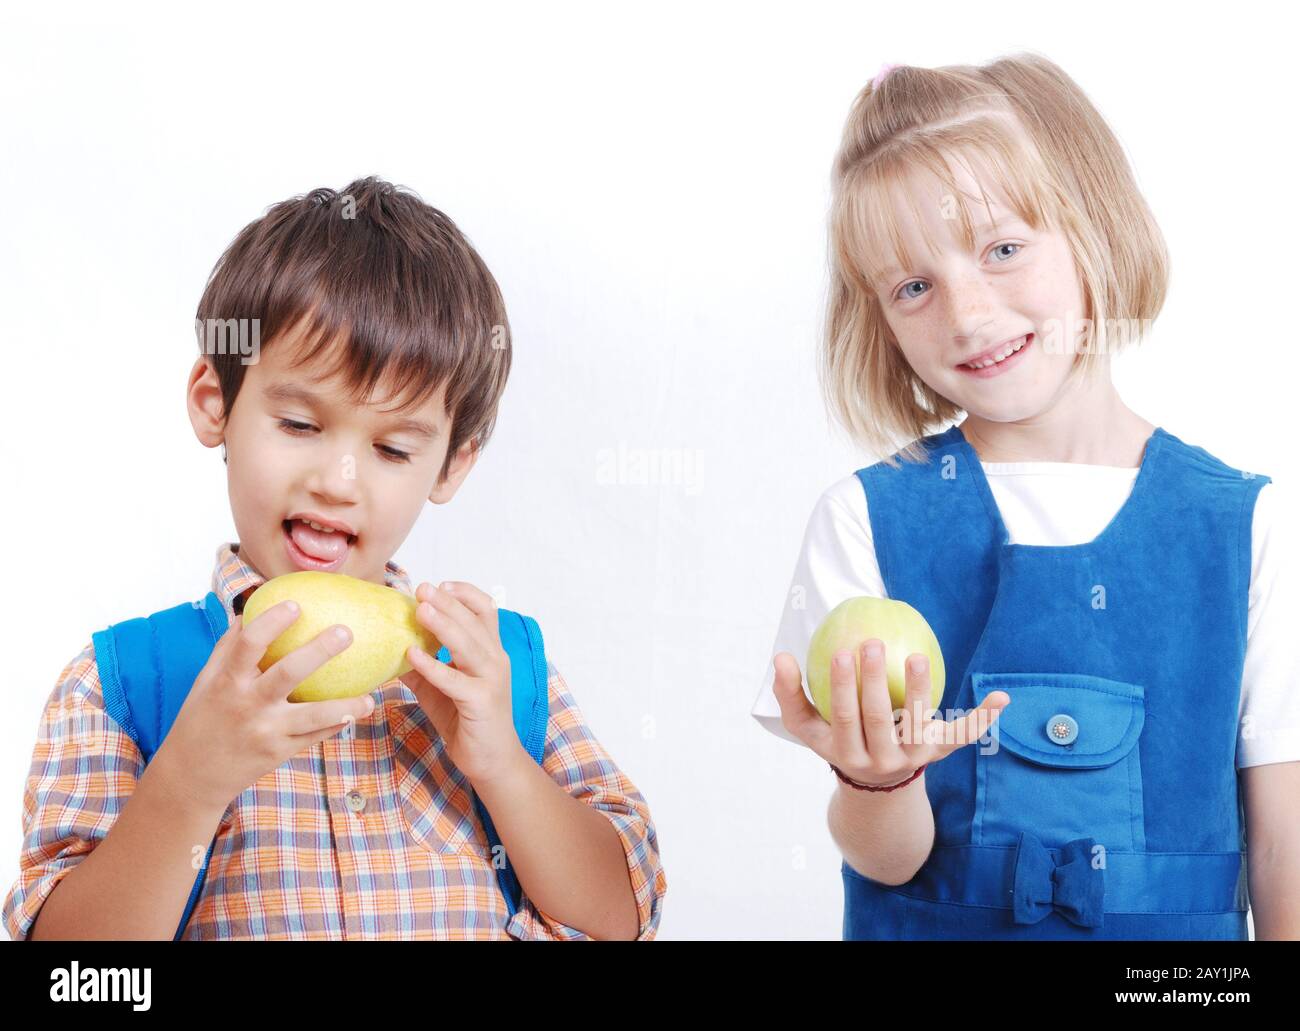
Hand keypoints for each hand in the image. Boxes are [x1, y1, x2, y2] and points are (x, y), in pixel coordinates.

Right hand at [153, 600, 374, 812]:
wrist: (192, 777)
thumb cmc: (201, 719)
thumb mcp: (206, 682)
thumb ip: (228, 647)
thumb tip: (250, 610)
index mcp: (227, 682)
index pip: (248, 645)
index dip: (271, 622)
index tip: (295, 605)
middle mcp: (247, 705)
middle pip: (288, 673)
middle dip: (319, 651)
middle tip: (346, 631)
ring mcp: (266, 731)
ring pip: (312, 716)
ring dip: (345, 706)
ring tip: (370, 697)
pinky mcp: (279, 753)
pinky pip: (314, 736)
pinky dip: (337, 723)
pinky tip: (359, 711)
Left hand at [400, 581, 528, 785]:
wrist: (491, 760)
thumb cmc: (467, 721)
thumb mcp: (439, 689)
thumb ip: (421, 667)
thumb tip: (389, 648)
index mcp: (491, 652)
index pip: (486, 611)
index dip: (465, 593)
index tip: (442, 584)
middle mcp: (496, 660)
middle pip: (474, 621)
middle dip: (448, 602)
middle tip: (422, 588)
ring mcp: (491, 680)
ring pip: (468, 644)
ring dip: (443, 625)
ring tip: (421, 609)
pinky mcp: (481, 701)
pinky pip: (454, 679)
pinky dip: (433, 665)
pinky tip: (412, 655)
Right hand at [772, 640, 1009, 787]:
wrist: (876, 788)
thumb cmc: (836, 740)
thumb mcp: (808, 728)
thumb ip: (790, 693)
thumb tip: (780, 656)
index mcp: (845, 752)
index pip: (842, 717)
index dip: (841, 687)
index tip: (840, 652)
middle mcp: (879, 760)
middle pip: (878, 720)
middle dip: (875, 683)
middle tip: (874, 643)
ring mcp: (912, 758)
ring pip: (918, 725)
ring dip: (920, 691)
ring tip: (917, 657)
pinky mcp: (938, 753)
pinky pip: (962, 736)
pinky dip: (983, 719)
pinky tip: (1001, 695)